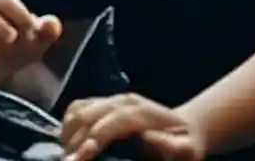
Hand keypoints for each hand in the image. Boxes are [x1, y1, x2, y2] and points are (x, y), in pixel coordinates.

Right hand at [60, 93, 206, 160]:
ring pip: (78, 109)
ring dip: (68, 132)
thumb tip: (147, 137)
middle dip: (75, 138)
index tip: (83, 156)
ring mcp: (112, 99)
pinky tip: (68, 143)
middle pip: (89, 113)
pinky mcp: (103, 103)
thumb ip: (172, 146)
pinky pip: (76, 107)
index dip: (95, 136)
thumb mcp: (187, 150)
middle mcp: (124, 101)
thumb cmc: (184, 144)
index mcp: (143, 111)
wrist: (183, 128)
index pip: (113, 119)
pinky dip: (67, 124)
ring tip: (69, 155)